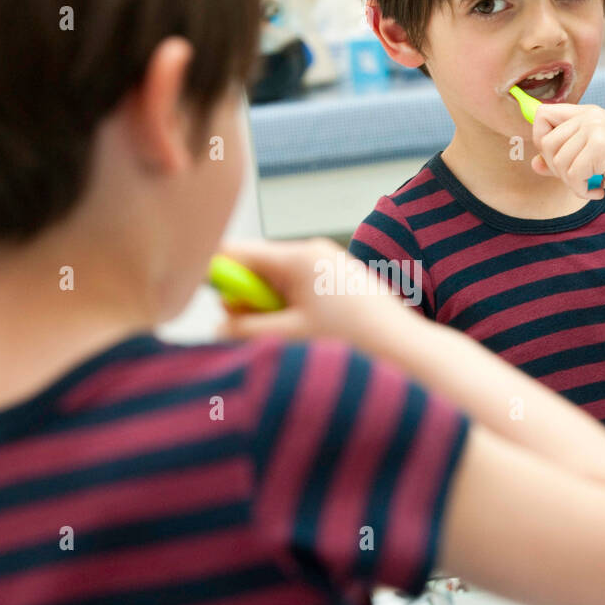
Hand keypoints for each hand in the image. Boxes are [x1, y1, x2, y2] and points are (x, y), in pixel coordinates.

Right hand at [214, 236, 416, 348]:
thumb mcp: (290, 337)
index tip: (196, 293)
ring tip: (292, 339)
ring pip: (276, 286)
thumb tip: (218, 327)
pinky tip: (310, 336)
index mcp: (298, 257)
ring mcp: (327, 265)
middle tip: (258, 334)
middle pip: (254, 271)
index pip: (237, 253)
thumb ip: (245, 331)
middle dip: (246, 304)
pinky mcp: (339, 282)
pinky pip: (299, 293)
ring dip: (270, 314)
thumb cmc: (353, 342)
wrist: (408, 352)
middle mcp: (312, 253)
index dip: (213, 273)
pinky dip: (291, 314)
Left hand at [530, 103, 604, 203]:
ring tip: (593, 184)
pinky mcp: (600, 146)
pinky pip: (572, 175)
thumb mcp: (590, 161)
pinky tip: (600, 190)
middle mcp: (589, 116)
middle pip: (545, 143)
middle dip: (558, 169)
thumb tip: (534, 164)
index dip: (540, 138)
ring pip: (558, 163)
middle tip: (581, 177)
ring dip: (573, 183)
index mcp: (586, 113)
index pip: (542, 114)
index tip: (553, 157)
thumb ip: (562, 159)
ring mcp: (595, 129)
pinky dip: (583, 190)